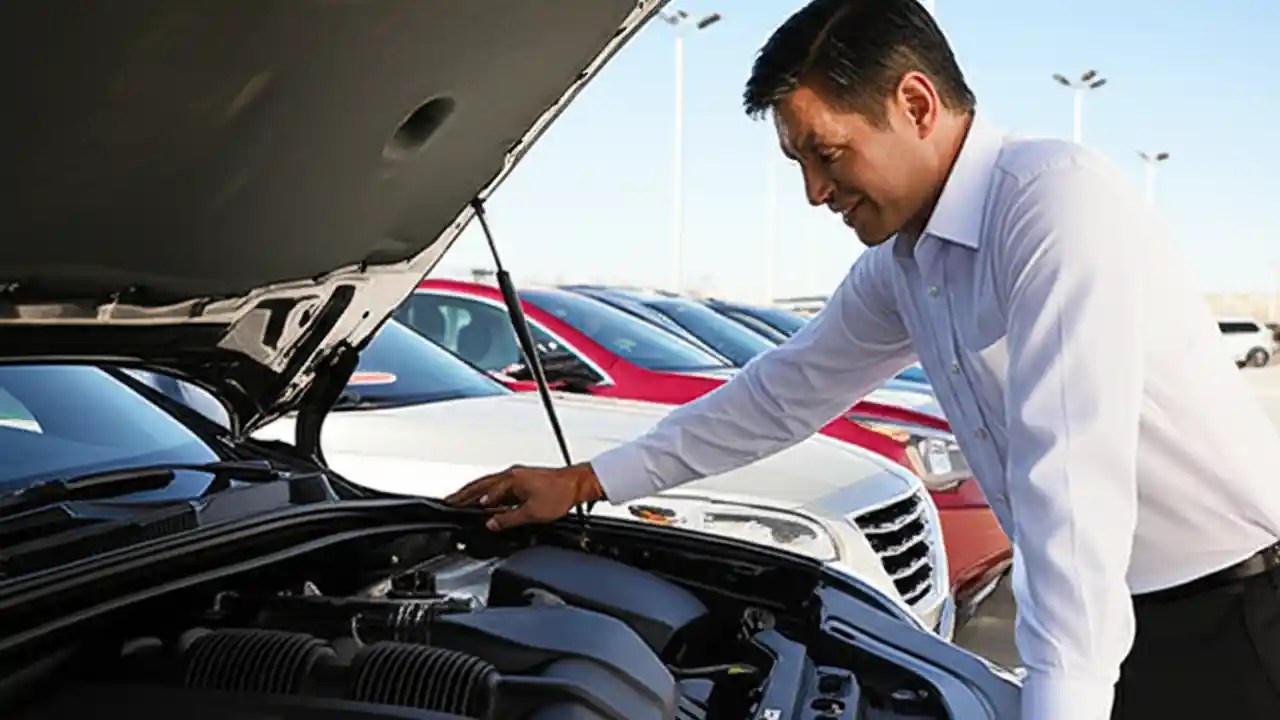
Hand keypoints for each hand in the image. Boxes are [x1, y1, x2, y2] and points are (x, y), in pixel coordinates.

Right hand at [445, 462, 604, 530]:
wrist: (578, 484)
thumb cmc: (560, 494)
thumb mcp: (532, 513)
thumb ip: (509, 519)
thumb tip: (491, 523)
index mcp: (511, 480)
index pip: (483, 492)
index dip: (468, 501)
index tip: (454, 506)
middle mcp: (512, 475)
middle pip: (482, 484)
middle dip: (465, 493)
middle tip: (450, 500)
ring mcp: (518, 477)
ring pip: (491, 484)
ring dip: (476, 492)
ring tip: (463, 499)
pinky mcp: (524, 481)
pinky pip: (501, 487)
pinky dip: (491, 493)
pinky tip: (489, 501)